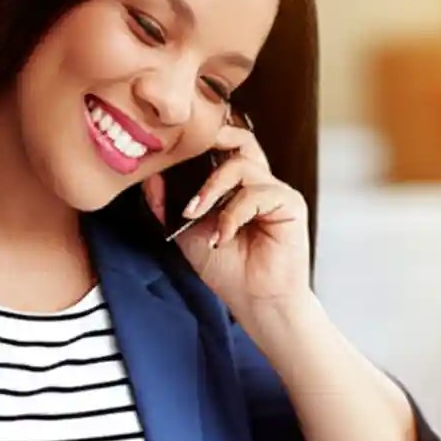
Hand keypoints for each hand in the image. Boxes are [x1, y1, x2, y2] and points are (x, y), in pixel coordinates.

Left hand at [142, 122, 310, 315]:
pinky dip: (233, 214)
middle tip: (183, 153)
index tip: (169, 146)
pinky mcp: (290, 203)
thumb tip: (150, 178)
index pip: (221, 145)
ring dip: (212, 188)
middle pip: (239, 138)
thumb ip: (169, 206)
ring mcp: (274, 190)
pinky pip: (257, 194)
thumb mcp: (186, 233)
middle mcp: (257, 181)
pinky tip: (222, 236)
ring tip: (194, 214)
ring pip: (242, 164)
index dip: (200, 139)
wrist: (256, 302)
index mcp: (236, 183)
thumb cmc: (228, 269)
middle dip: (210, 141)